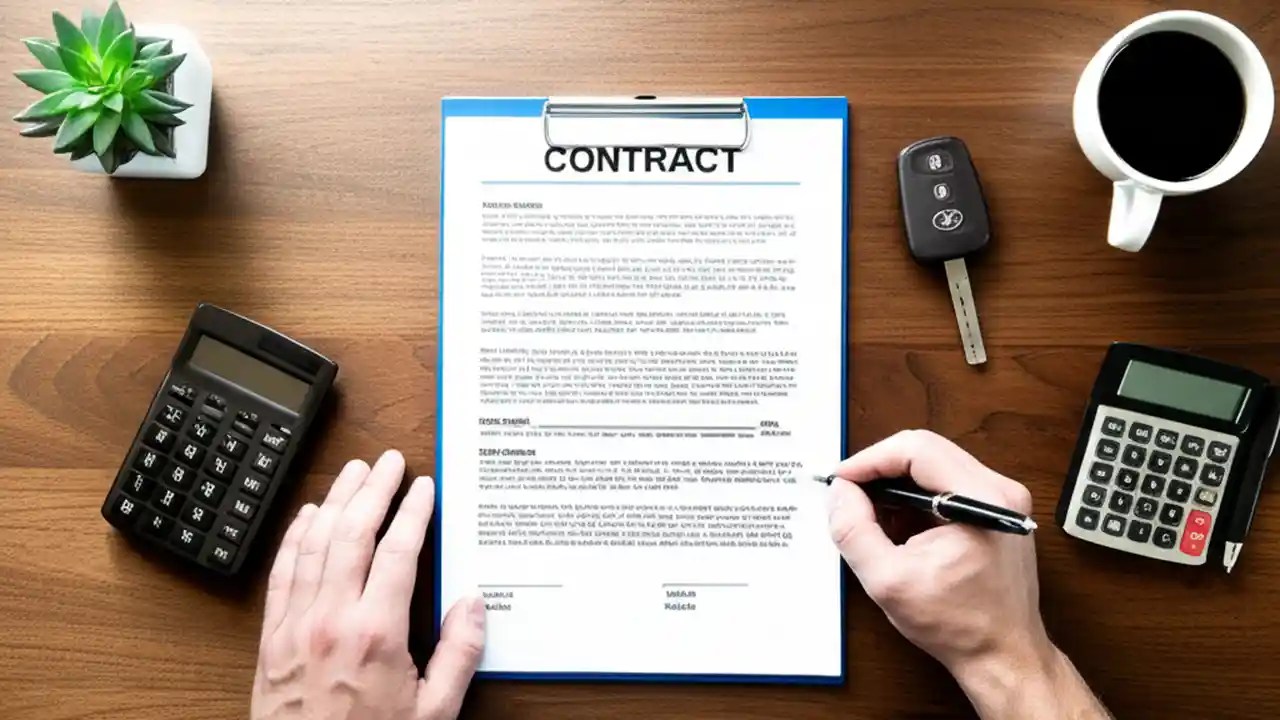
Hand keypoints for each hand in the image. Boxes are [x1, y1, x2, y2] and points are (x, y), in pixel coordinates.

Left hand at [252, 450, 484, 719]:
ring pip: (314, 543)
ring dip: (334, 501)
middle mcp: (332, 619)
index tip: (423, 488)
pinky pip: (281, 573)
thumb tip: (475, 605)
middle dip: (372, 489)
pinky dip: (294, 537)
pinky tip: (306, 516)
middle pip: (352, 533)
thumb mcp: (434, 712)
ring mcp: (296, 626)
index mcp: (377, 633)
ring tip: (351, 472)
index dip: (412, 512)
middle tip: (388, 461)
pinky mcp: (271, 639)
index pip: (397, 551)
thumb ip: (459, 655)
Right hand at [825, 430, 1045, 673]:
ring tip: (874, 521)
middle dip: (880, 471)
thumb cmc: (958, 625)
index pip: (916, 450)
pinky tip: (900, 530)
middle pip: (925, 452)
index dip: (869, 460)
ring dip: (896, 487)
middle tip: (849, 497)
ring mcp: (1001, 499)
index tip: (840, 481)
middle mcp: (999, 490)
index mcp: (982, 500)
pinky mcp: (995, 511)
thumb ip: (854, 530)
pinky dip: (914, 500)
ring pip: (933, 467)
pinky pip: (945, 486)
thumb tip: (839, 492)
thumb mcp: (888, 581)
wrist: (1003, 655)